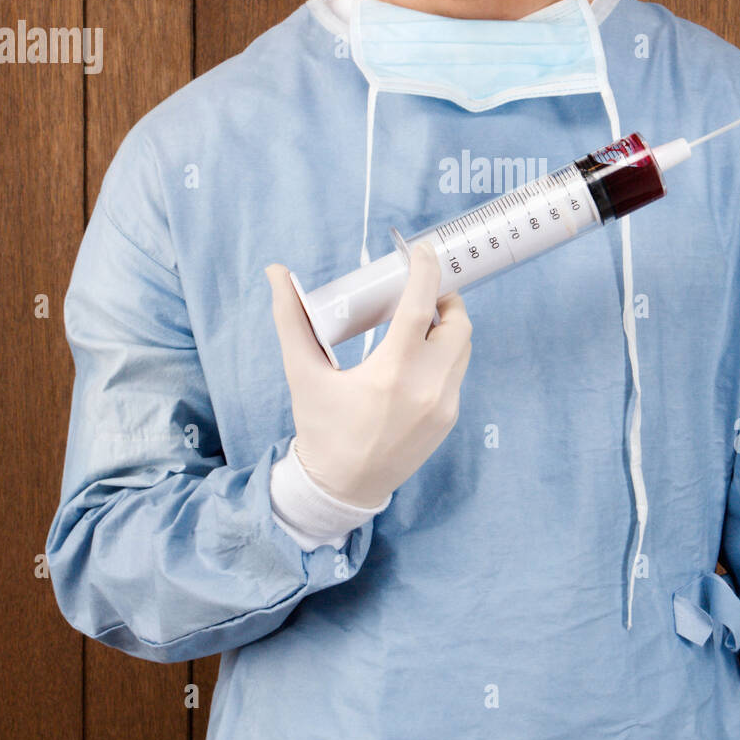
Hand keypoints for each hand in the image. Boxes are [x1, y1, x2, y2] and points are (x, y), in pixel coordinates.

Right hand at [265, 244, 472, 508]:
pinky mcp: (449, 419)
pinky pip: (457, 373)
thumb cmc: (321, 428)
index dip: (427, 272)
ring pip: (463, 348)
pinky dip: (444, 355)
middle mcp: (427, 389)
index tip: (423, 251)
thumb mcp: (302, 373)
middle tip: (420, 291)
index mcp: (392, 374)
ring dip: (447, 327)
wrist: (341, 488)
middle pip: (457, 324)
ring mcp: (444, 406)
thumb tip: (276, 272)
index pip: (422, 308)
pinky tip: (419, 355)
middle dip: (444, 299)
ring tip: (419, 320)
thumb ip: (290, 319)